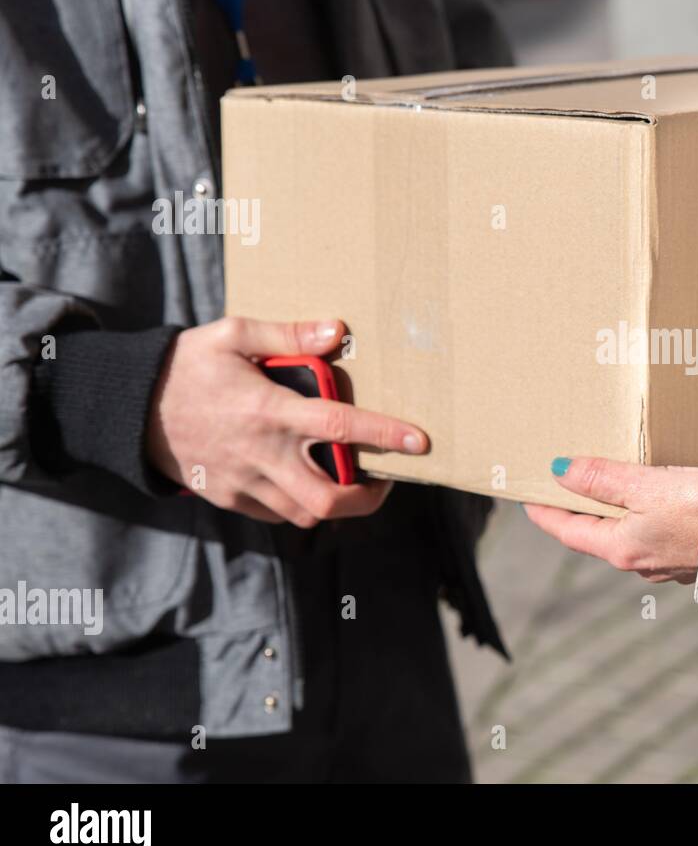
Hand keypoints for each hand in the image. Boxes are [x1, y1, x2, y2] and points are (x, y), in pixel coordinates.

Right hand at [146, 316, 428, 527]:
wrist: (129, 407)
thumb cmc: (186, 365)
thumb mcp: (232, 335)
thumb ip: (288, 335)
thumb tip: (337, 331)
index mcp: (269, 410)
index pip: (339, 427)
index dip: (385, 435)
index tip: (420, 442)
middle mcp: (261, 453)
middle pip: (327, 499)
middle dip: (367, 499)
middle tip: (384, 482)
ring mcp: (244, 482)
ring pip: (305, 514)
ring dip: (336, 504)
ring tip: (352, 482)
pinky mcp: (230, 498)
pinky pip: (277, 514)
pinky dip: (301, 505)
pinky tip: (308, 481)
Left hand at [523, 457, 697, 583]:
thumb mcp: (649, 487)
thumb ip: (604, 478)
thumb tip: (560, 472)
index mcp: (621, 547)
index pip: (569, 530)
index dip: (546, 512)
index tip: (528, 498)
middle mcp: (640, 561)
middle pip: (597, 533)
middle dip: (581, 510)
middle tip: (566, 486)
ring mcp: (668, 561)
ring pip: (629, 533)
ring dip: (615, 511)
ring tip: (610, 486)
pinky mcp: (693, 554)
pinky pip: (659, 532)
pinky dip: (647, 513)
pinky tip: (659, 498)